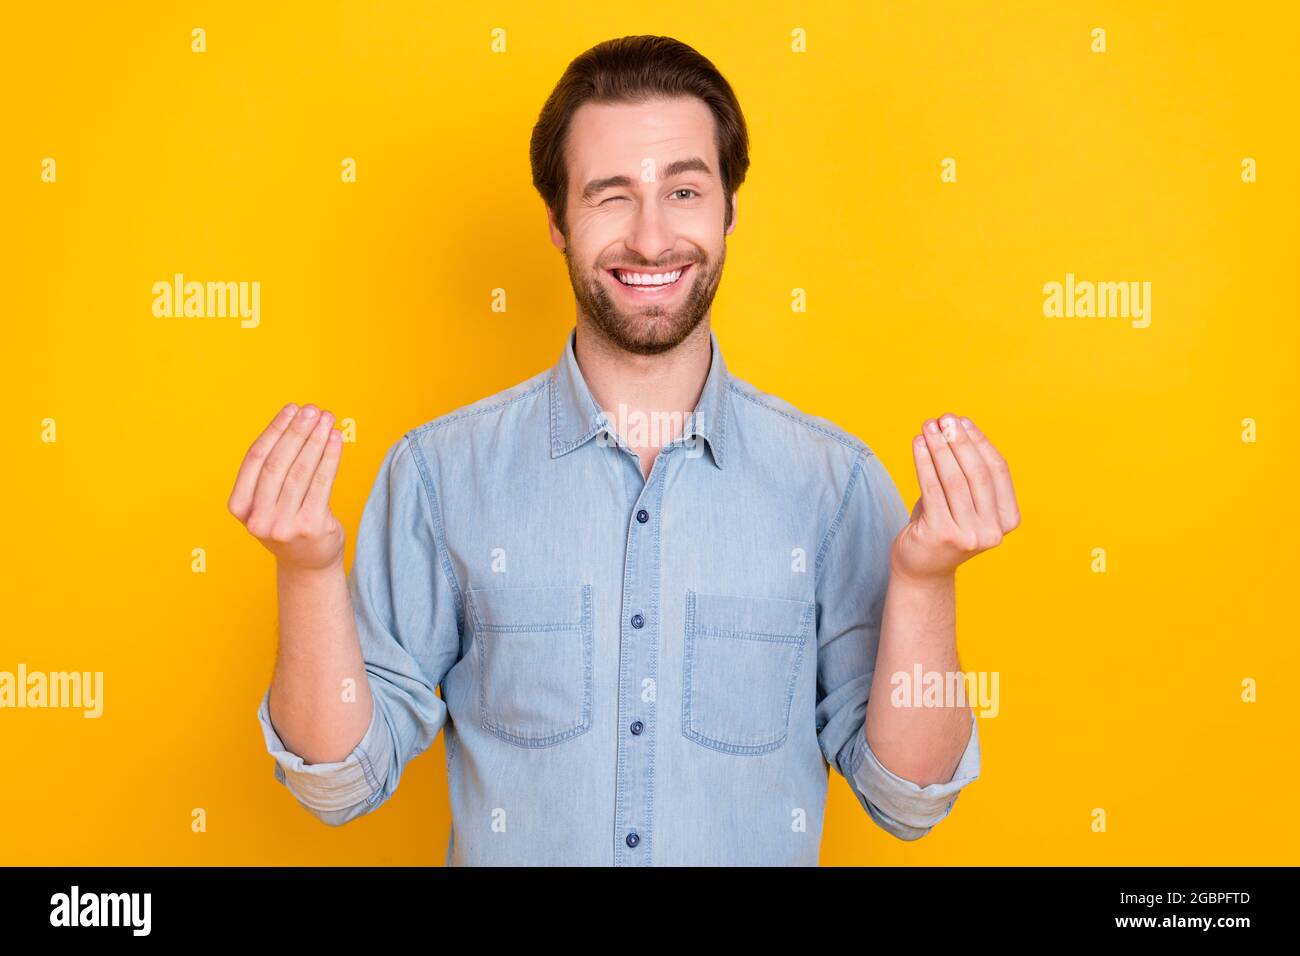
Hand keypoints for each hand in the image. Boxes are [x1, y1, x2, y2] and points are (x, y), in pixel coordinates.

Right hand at [228, 403, 345, 571]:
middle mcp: (258, 518)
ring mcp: (284, 525)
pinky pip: (322, 484)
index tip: (291, 409)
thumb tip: (297, 420)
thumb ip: (272, 469)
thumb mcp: (267, 500)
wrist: (307, 564)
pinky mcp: (311, 527)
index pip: (255, 458)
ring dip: (316, 440)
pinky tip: (337, 439)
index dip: (274, 430)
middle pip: (277, 463)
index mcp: (239, 506)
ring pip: (300, 471)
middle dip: (297, 431)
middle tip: (313, 410)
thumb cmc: (288, 521)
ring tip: (327, 419)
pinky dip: (330, 457)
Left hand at [890, 413, 1019, 585]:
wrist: (922, 569)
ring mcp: (969, 535)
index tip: (963, 421)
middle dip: (960, 441)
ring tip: (928, 426)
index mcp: (1008, 519)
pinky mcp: (941, 534)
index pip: (998, 471)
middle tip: (944, 418)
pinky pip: (932, 489)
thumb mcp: (962, 500)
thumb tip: (958, 425)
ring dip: (940, 448)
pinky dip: (925, 462)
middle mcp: (993, 530)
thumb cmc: (942, 526)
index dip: (981, 442)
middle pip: (977, 473)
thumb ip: (967, 471)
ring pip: (954, 479)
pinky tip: (918, 444)